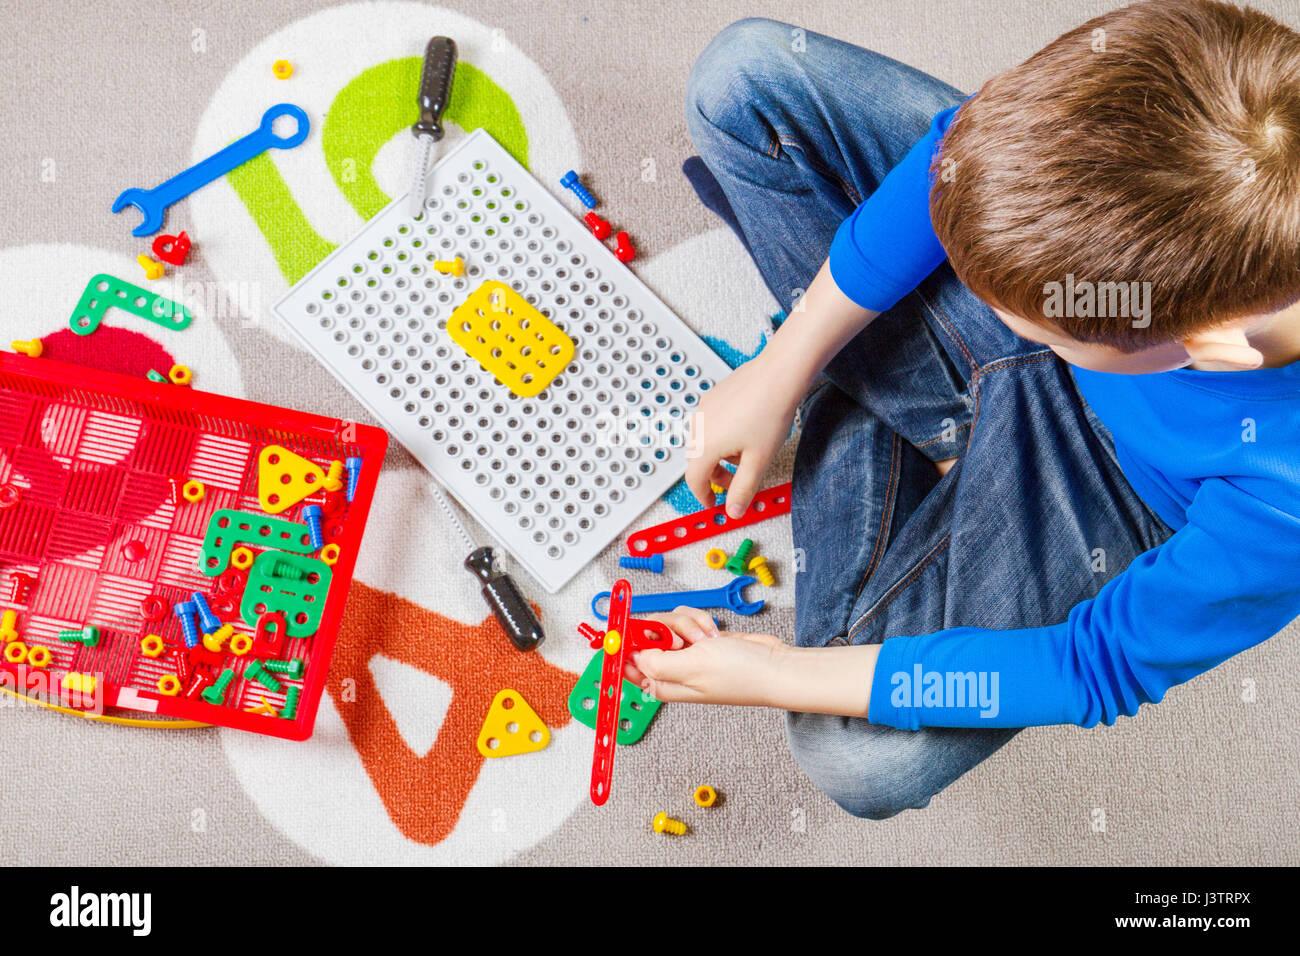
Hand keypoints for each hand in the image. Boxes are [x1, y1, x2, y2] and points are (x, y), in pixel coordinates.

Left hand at [625, 606, 788, 705]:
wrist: (771, 665)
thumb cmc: (738, 675)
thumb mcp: (690, 668)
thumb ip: (655, 662)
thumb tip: (631, 655)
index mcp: (662, 682)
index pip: (628, 663)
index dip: (623, 644)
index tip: (620, 626)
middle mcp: (671, 666)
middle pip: (646, 635)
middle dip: (665, 629)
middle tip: (682, 639)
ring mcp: (686, 651)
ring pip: (668, 622)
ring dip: (687, 624)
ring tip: (706, 640)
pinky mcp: (699, 637)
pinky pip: (687, 618)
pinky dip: (700, 621)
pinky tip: (714, 634)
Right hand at [685, 352, 798, 517]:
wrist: (778, 375)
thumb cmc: (769, 413)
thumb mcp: (758, 461)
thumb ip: (743, 489)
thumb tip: (734, 511)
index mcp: (704, 446)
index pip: (694, 480)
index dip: (703, 495)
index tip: (713, 502)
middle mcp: (698, 426)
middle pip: (698, 460)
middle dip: (715, 475)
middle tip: (736, 482)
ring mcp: (704, 408)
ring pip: (705, 441)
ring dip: (720, 455)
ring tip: (747, 453)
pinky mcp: (714, 396)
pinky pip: (711, 423)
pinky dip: (722, 436)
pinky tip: (746, 431)